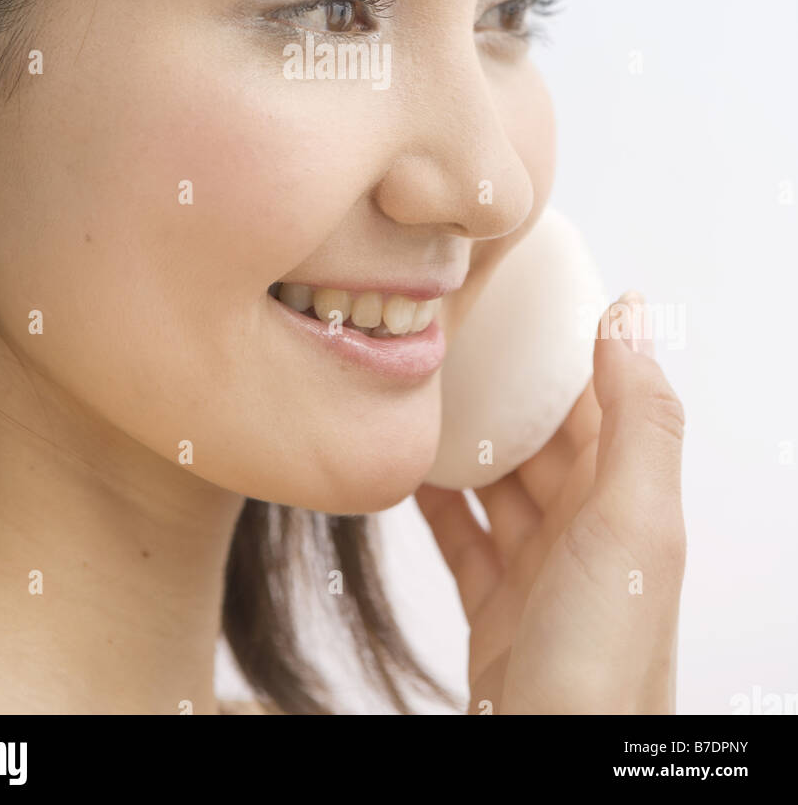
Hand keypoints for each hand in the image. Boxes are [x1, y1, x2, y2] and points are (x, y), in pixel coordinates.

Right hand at [416, 292, 685, 713]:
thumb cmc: (602, 661)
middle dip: (507, 382)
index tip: (517, 287)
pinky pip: (465, 540)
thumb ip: (636, 416)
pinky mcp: (499, 612)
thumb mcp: (631, 522)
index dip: (565, 341)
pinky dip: (439, 502)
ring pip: (504, 484)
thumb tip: (630, 309)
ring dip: (468, 437)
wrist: (552, 770)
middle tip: (449, 328)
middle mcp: (592, 533)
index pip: (601, 397)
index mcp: (631, 501)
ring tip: (419, 385)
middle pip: (547, 435)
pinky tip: (406, 467)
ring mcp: (544, 574)